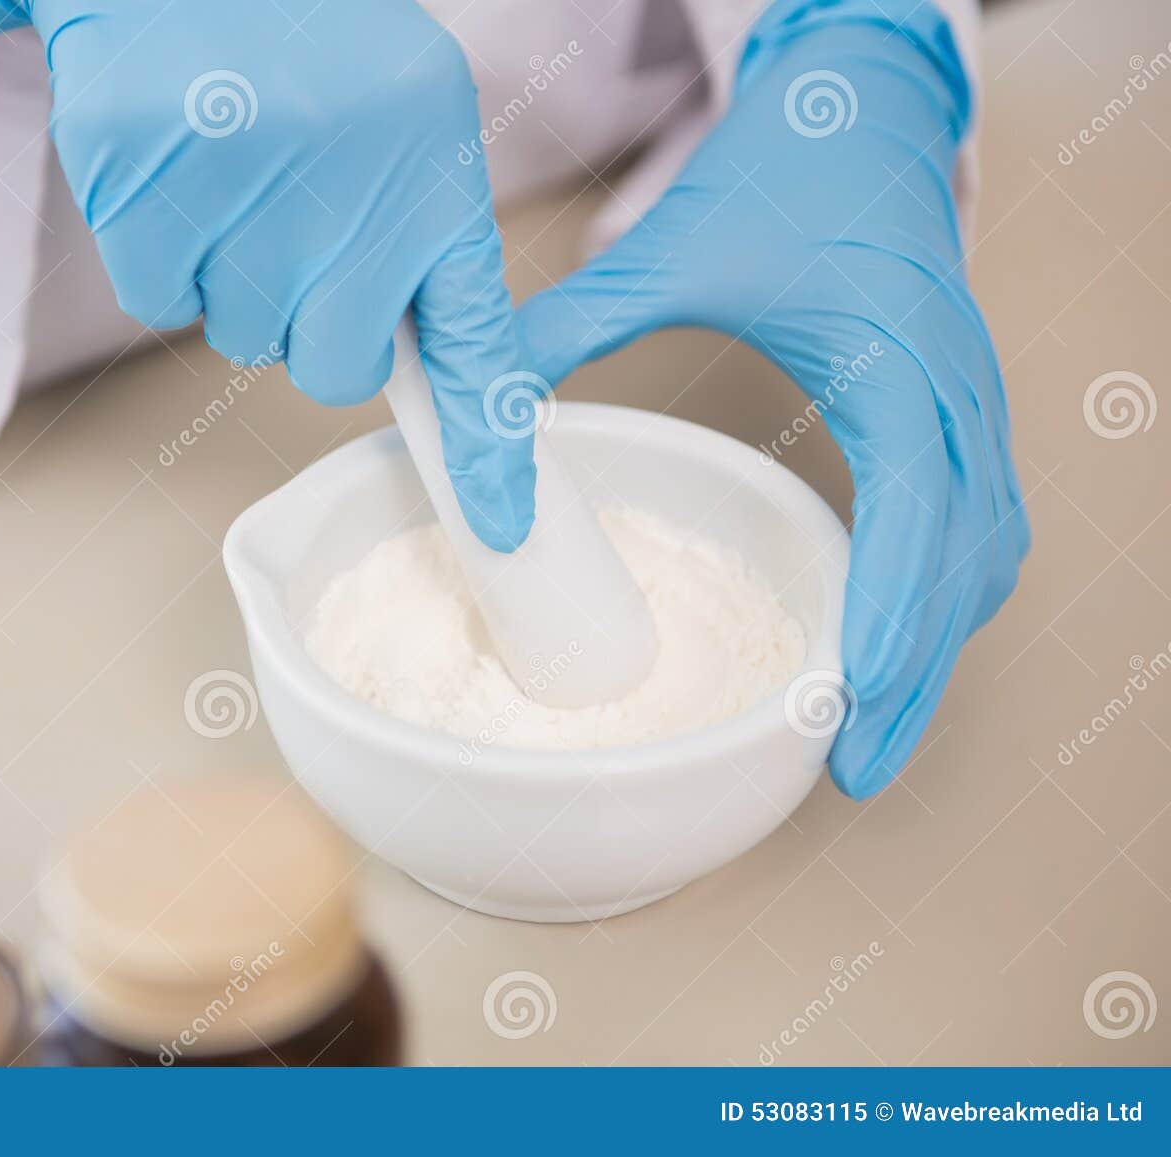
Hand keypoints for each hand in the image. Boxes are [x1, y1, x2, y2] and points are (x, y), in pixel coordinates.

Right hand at [0, 0, 533, 550]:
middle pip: (330, 365)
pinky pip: (158, 301)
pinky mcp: (149, 180)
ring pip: (240, 335)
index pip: (473, 336)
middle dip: (304, 321)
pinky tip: (172, 167)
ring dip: (228, 277)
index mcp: (433, 164)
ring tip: (229, 168)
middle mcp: (353, 180)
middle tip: (287, 226)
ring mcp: (248, 182)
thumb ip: (414, 239)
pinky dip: (157, 253)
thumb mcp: (401, 117)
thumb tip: (403, 374)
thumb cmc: (300, 44)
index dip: (483, 440)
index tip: (499, 520)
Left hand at [514, 0, 1028, 796]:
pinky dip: (947, 597)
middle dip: (915, 672)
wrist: (865, 114)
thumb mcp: (677, 247)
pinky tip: (901, 641)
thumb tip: (484, 401)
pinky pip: (981, 529)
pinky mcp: (963, 417)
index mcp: (900, 360)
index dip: (893, 607)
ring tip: (869, 734)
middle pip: (964, 564)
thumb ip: (576, 323)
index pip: (919, 505)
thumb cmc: (789, 173)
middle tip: (853, 769)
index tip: (855, 692)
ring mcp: (973, 408)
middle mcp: (957, 394)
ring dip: (936, 647)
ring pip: (983, 557)